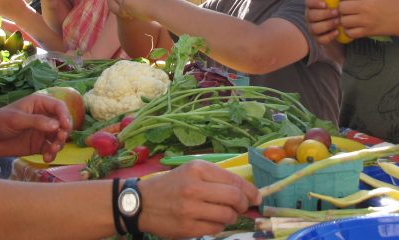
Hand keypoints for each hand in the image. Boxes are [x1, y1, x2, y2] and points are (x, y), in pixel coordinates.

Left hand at [0, 93, 71, 162]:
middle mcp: (44, 117)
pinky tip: (46, 158)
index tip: (65, 126)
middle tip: (59, 139)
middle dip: (64, 131)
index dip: (65, 115)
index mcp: (40, 104)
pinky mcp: (38, 145)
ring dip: (59, 144)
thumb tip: (56, 125)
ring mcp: (42, 132)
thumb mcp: (16, 119)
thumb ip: (36, 121)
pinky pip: (50, 149)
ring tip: (52, 150)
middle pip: (62, 122)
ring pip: (58, 137)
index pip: (59, 107)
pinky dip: (51, 154)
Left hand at [108, 0, 162, 20]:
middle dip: (121, 1)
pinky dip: (123, 15)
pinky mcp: (126, 1)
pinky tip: (131, 17)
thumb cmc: (162, 7)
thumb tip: (135, 4)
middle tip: (128, 12)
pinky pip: (120, 10)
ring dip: (120, 8)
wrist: (164, 8)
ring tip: (129, 14)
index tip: (135, 6)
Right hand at [138, 160, 260, 237]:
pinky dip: (219, 227)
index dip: (250, 190)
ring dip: (231, 217)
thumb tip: (246, 191)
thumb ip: (216, 178)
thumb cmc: (171, 185)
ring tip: (225, 214)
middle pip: (234, 198)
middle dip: (244, 204)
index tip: (256, 197)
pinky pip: (215, 229)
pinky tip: (212, 221)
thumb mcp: (191, 171)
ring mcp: (190, 209)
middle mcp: (194, 187)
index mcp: (198, 169)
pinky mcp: (187, 227)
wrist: (141, 203)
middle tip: (242, 207)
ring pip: (227, 216)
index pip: (234, 180)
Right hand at [304, 0, 342, 44]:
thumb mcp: (337, 1)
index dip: (315, 3)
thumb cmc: (338, 10)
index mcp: (313, 6)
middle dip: (324, 14)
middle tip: (337, 12)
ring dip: (327, 24)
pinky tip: (337, 32)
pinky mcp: (318, 38)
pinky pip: (320, 39)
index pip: (308, 2)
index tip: (325, 4)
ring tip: (338, 21)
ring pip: (314, 28)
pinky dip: (329, 36)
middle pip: (311, 16)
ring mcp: (312, 28)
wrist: (341, 27)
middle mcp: (310, 16)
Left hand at [338, 0, 398, 38]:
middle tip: (346, 9)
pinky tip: (353, 27)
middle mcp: (365, 7)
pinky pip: (350, 32)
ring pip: (343, 21)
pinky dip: (349, 31)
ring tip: (349, 18)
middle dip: (342, 8)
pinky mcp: (368, 31)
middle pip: (341, 7)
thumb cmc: (390, 2)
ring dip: (344, 20)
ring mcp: (366, 20)